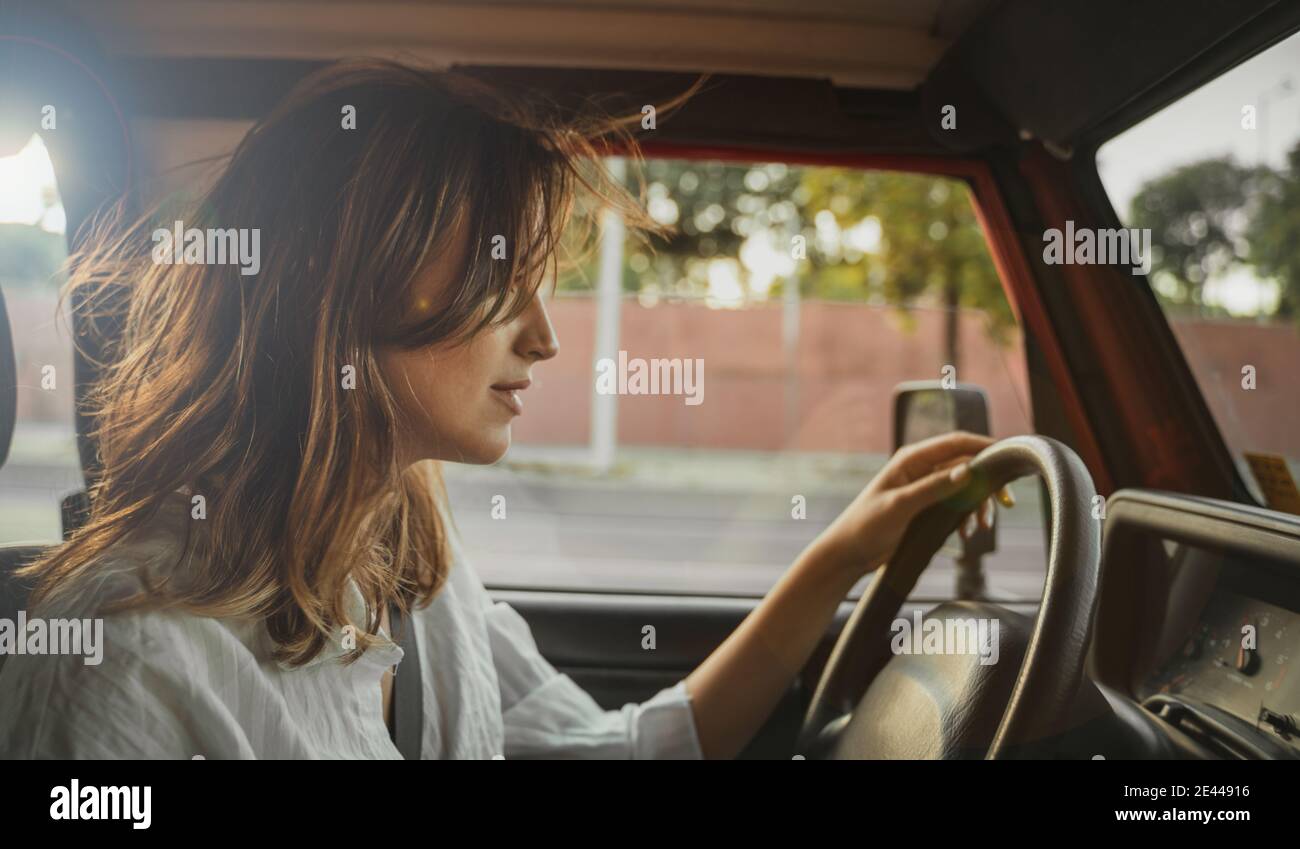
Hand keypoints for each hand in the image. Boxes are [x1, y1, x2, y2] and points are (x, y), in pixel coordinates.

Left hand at [808, 432, 1010, 580]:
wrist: (850, 552)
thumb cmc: (866, 525)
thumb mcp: (900, 505)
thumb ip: (934, 488)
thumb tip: (968, 471)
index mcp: (912, 459)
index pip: (956, 443)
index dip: (984, 446)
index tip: (1008, 458)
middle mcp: (921, 468)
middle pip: (967, 465)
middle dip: (987, 484)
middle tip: (1005, 503)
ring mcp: (926, 487)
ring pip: (966, 488)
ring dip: (978, 506)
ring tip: (982, 527)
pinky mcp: (928, 507)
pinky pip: (957, 505)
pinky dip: (967, 517)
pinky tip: (967, 533)